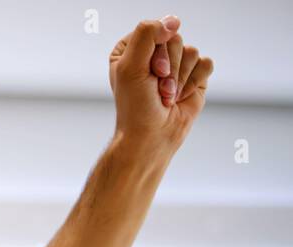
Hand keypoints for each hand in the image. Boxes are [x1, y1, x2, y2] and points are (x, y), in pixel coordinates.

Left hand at [109, 15, 213, 154]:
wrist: (152, 136)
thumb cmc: (136, 106)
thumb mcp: (130, 66)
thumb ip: (147, 34)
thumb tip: (174, 21)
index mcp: (131, 48)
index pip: (154, 30)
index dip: (156, 52)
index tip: (149, 73)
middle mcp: (154, 54)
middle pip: (175, 39)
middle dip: (169, 66)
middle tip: (158, 87)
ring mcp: (175, 64)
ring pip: (192, 50)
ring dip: (179, 78)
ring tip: (167, 95)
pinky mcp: (194, 75)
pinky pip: (206, 63)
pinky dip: (195, 81)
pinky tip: (181, 96)